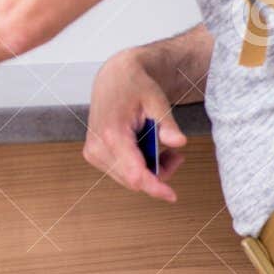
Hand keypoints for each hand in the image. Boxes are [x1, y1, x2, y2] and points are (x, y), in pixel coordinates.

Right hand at [81, 47, 187, 202]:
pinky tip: (148, 150)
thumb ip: (167, 124)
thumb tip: (179, 143)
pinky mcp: (94, 154)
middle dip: (158, 175)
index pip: (134, 174)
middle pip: (133, 180)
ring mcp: (93, 152)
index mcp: (112, 133)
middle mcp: (98, 146)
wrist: (114, 77)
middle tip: (176, 156)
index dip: (154, 188)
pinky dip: (139, 167)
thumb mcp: (157, 101)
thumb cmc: (134, 86)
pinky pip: (121, 172)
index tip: (172, 195)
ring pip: (128, 179)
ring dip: (149, 171)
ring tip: (164, 150)